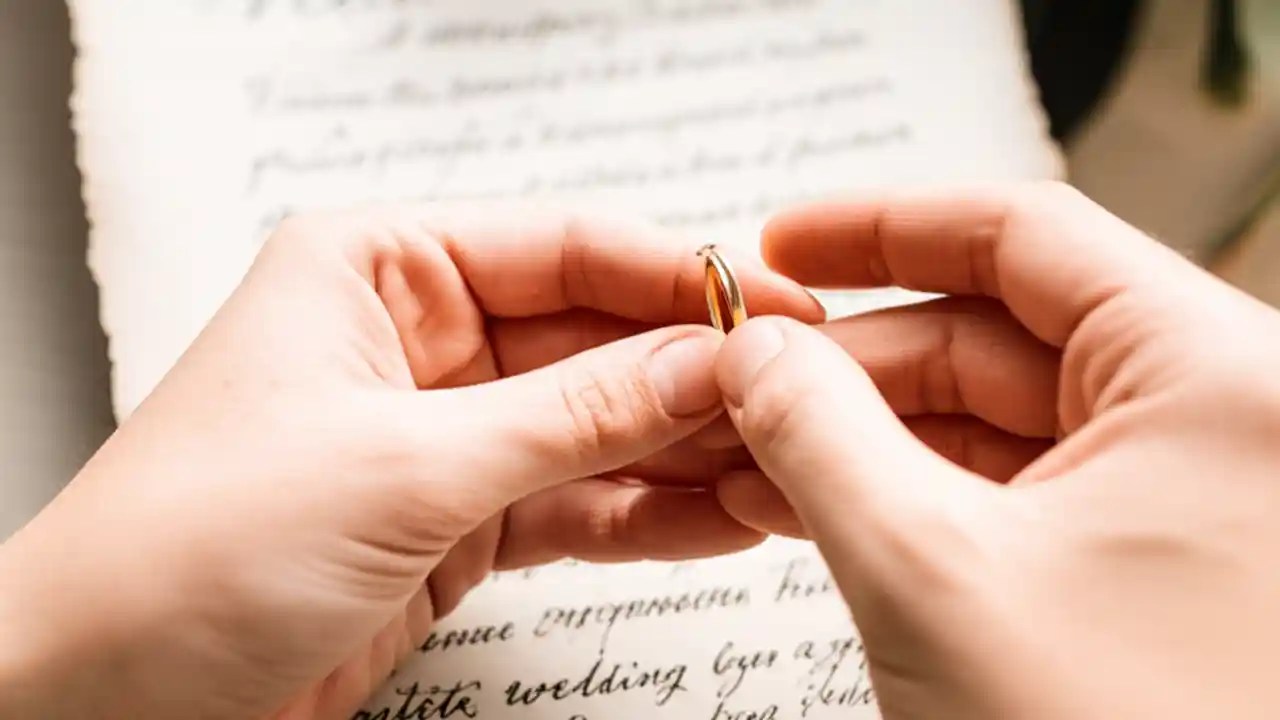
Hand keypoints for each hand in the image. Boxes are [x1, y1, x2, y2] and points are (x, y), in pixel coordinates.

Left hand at [0, 203, 821, 718]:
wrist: (104, 702)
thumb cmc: (184, 552)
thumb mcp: (404, 464)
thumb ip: (571, 414)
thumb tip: (701, 363)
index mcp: (378, 269)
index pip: (567, 249)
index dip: (680, 280)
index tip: (775, 310)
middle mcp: (418, 341)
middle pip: (594, 340)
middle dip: (695, 375)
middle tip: (801, 400)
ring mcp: (445, 435)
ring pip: (596, 427)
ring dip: (685, 450)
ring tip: (786, 467)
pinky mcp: (459, 521)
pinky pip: (575, 502)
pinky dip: (645, 515)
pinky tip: (722, 518)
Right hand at [714, 183, 1279, 718]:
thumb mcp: (928, 571)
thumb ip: (817, 433)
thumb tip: (751, 353)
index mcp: (1221, 380)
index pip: (1023, 235)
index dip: (881, 226)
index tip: (783, 242)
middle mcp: (1221, 425)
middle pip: (995, 333)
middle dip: (850, 360)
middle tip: (738, 378)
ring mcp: (1185, 502)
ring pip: (992, 423)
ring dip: (863, 435)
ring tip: (750, 452)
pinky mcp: (1144, 568)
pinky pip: (1009, 496)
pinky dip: (907, 495)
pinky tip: (811, 505)